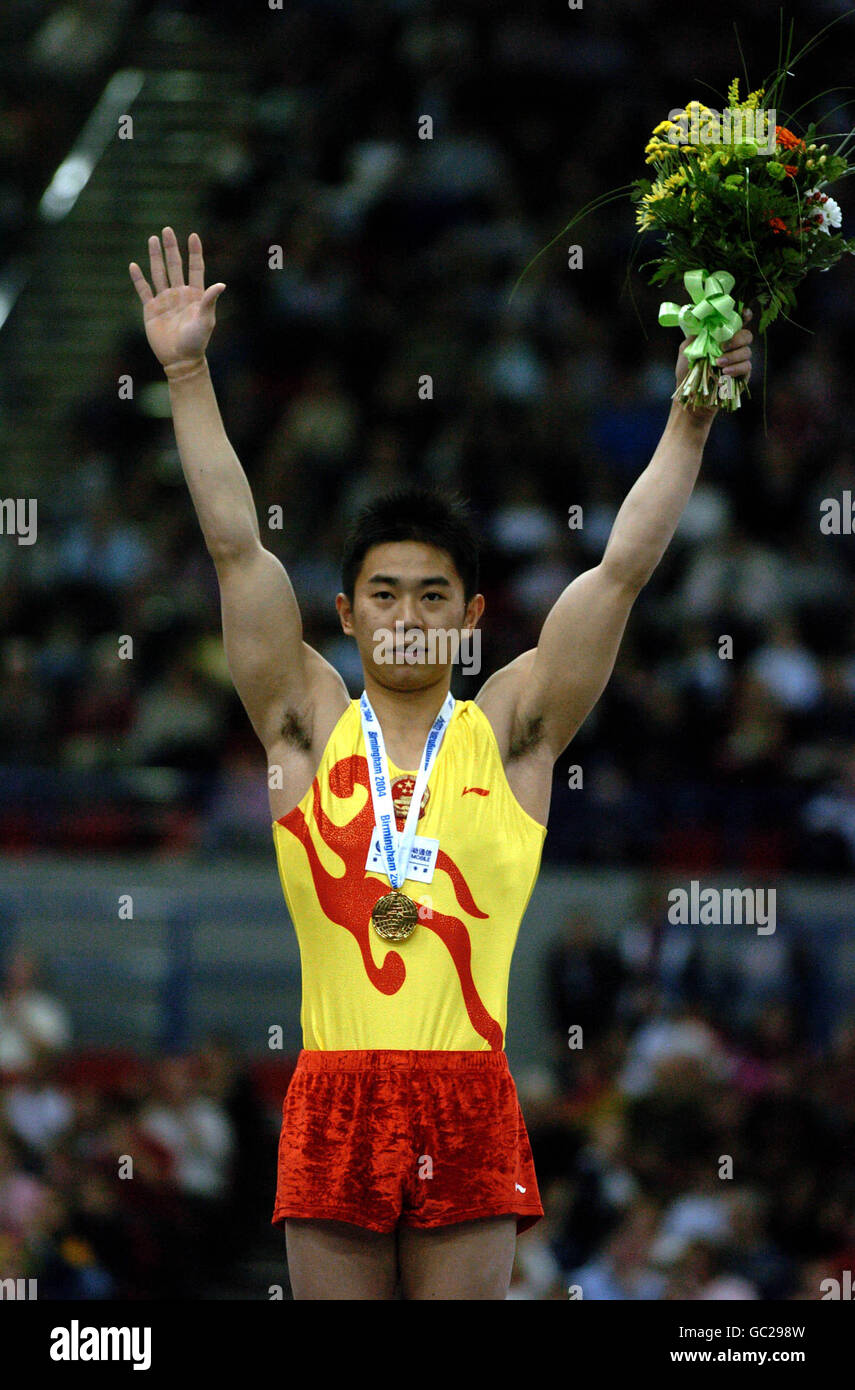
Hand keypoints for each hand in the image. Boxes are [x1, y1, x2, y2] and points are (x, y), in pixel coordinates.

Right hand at [129, 227, 225, 369]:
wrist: (180, 359)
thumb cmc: (197, 341)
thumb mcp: (206, 320)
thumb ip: (210, 301)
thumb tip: (221, 284)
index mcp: (195, 295)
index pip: (195, 268)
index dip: (194, 252)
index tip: (193, 235)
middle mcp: (179, 294)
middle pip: (174, 266)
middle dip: (171, 248)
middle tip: (167, 230)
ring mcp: (165, 300)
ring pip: (159, 273)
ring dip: (155, 257)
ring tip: (152, 239)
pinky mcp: (151, 309)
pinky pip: (144, 290)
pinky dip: (138, 279)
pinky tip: (134, 265)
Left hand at [675, 306, 752, 421]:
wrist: (690, 397)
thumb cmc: (686, 372)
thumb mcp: (686, 350)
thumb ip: (696, 335)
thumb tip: (706, 322)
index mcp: (721, 337)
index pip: (737, 322)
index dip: (744, 315)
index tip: (744, 313)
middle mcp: (732, 347)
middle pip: (747, 335)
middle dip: (737, 338)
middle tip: (723, 346)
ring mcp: (739, 361)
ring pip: (747, 351)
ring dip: (733, 356)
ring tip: (718, 363)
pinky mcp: (742, 376)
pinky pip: (746, 367)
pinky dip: (736, 368)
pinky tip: (725, 372)